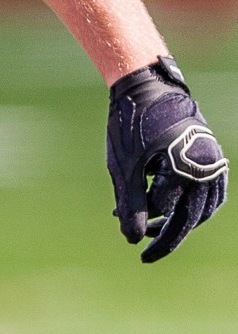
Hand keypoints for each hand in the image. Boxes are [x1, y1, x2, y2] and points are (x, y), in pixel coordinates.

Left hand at [106, 56, 227, 261]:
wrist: (145, 85)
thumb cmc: (131, 123)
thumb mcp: (124, 164)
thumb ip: (130, 203)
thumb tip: (131, 240)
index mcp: (182, 169)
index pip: (165, 212)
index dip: (143, 224)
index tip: (121, 222)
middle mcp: (205, 168)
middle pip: (190, 216)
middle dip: (166, 233)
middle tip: (144, 248)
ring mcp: (212, 162)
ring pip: (203, 207)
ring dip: (180, 220)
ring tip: (154, 226)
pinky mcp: (211, 157)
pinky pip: (211, 192)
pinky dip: (194, 205)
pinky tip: (175, 209)